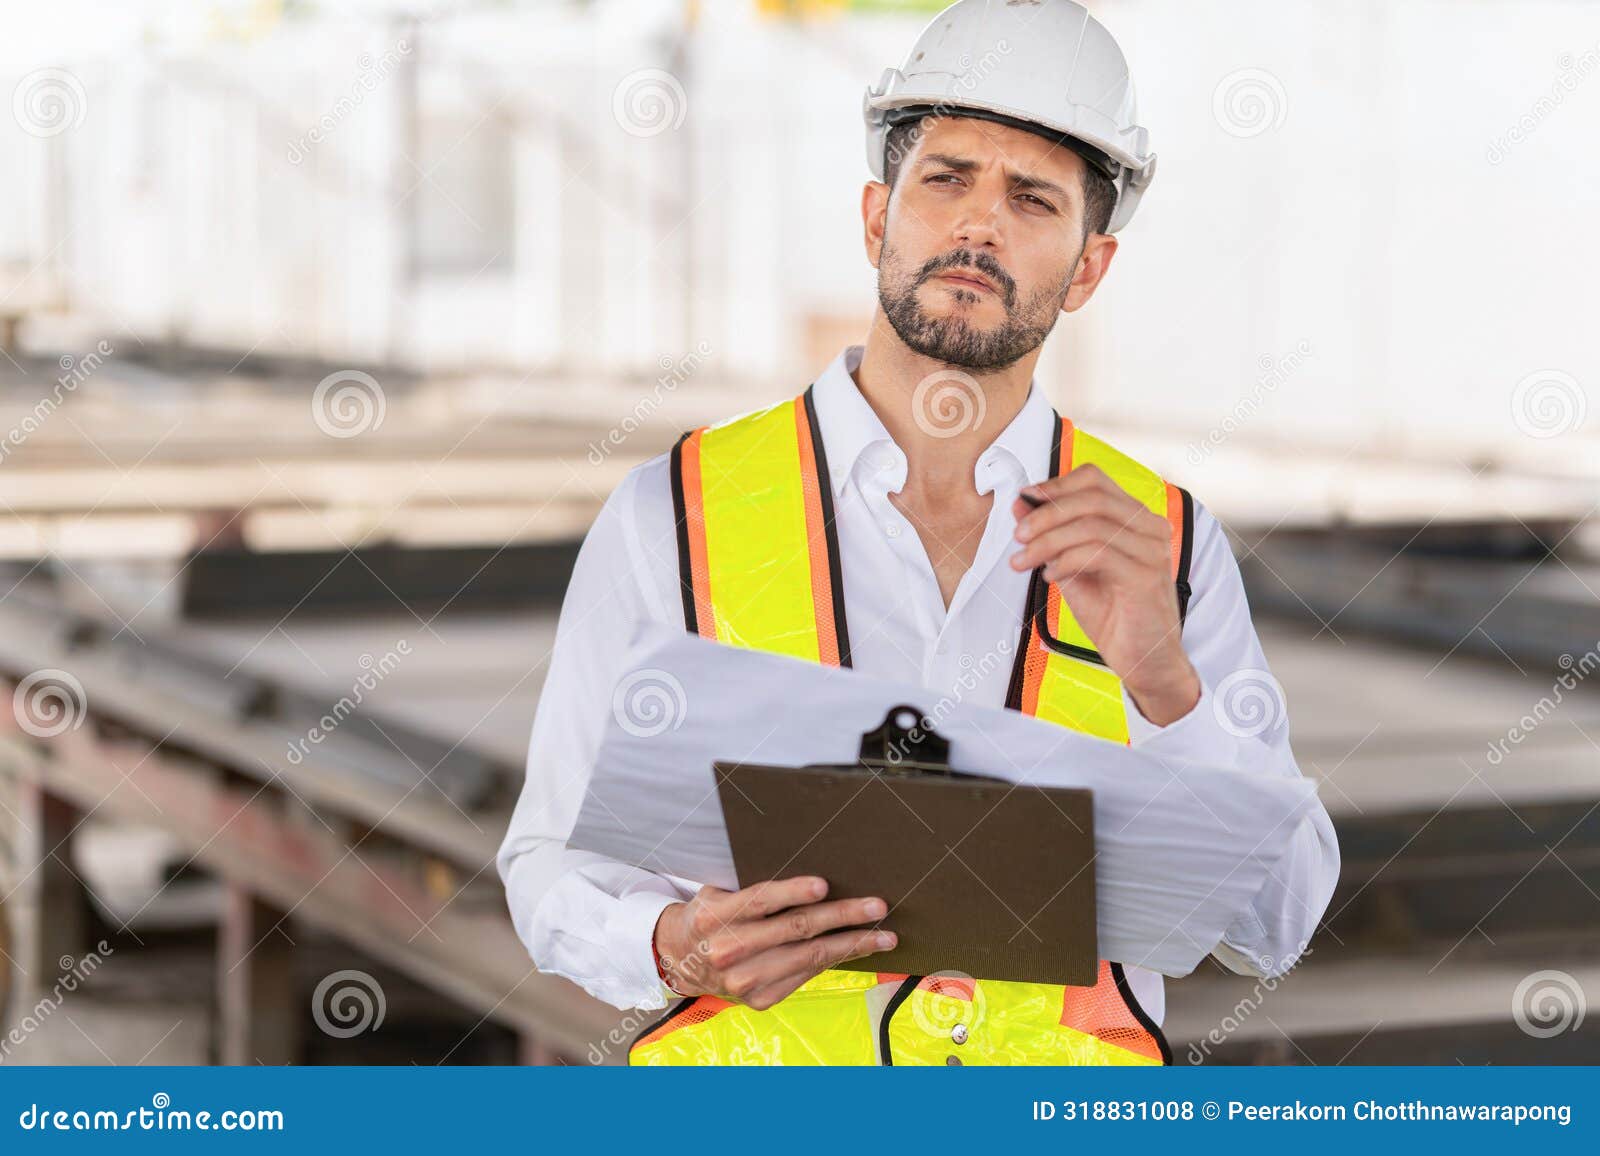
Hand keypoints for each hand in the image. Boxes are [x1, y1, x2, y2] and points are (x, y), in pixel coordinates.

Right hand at [652, 876, 896, 1009]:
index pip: (760, 902)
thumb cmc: (710, 916)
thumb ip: (753, 889)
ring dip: (852, 945)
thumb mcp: (718, 894)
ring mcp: (745, 981)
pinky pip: (805, 976)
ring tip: (884, 937)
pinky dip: (835, 962)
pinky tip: (857, 951)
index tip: (824, 885)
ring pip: (808, 958)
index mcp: (716, 917)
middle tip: (876, 907)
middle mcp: (729, 952)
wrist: (681, 960)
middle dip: (842, 917)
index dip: (793, 892)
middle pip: (794, 930)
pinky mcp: (759, 999)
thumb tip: (814, 878)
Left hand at [1010, 465, 1199, 725]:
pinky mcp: (1146, 576)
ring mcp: (1152, 550)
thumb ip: (1052, 536)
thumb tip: (1021, 505)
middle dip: (1046, 514)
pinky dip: (1065, 561)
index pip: (1095, 480)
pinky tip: (1051, 577)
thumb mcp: (1072, 568)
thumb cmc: (1114, 616)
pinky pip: (1097, 553)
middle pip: (1091, 497)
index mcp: (1135, 519)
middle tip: (1018, 535)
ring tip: (1024, 561)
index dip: (1055, 485)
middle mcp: (1150, 528)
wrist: (1144, 662)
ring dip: (1047, 541)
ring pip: (1091, 525)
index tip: (1024, 501)